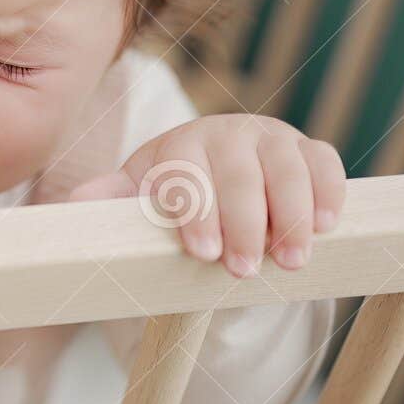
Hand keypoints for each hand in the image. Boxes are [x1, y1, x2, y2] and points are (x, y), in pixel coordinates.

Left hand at [68, 115, 345, 277]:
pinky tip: (329, 227)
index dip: (195, 212)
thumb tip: (74, 204)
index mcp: (180, 145)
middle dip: (243, 223)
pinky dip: (328, 192)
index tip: (202, 252)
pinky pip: (324, 162)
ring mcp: (270, 138)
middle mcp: (226, 134)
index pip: (187, 174)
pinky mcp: (308, 149)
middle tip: (244, 269)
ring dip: (292, 215)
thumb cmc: (174, 191)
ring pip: (285, 168)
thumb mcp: (140, 194)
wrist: (219, 172)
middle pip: (238, 175)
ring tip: (291, 261)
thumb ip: (111, 200)